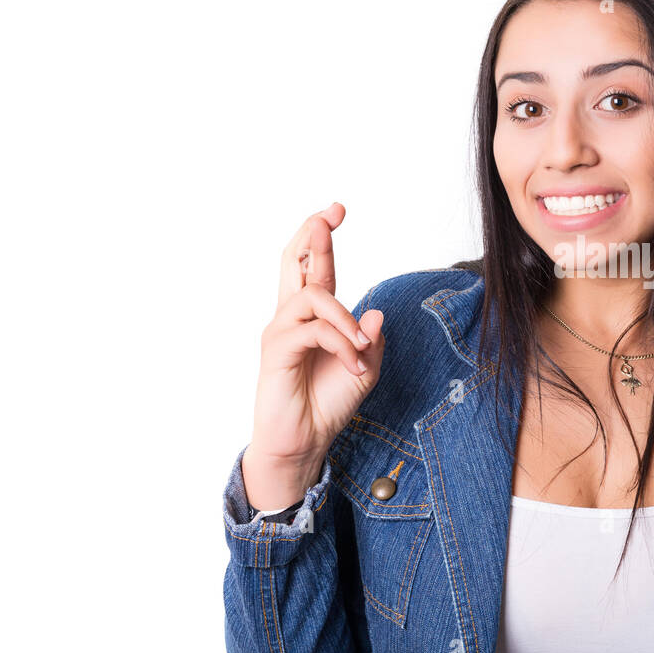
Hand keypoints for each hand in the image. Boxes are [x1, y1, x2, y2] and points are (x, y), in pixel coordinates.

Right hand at [243, 202, 384, 508]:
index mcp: (312, 317)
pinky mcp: (277, 351)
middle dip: (312, 235)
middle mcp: (292, 317)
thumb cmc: (328, 404)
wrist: (305, 441)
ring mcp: (281, 332)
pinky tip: (353, 362)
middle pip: (293, 262)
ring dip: (346, 319)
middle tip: (330, 213)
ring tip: (361, 347)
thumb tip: (376, 312)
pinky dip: (341, 343)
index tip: (335, 211)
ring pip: (315, 297)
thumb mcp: (364, 368)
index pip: (313, 268)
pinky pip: (314, 331)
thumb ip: (371, 339)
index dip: (320, 238)